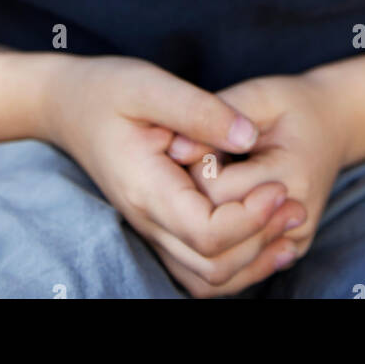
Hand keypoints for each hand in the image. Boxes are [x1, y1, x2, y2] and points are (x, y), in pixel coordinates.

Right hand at [40, 55, 306, 294]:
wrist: (67, 104)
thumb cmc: (107, 88)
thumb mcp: (151, 85)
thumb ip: (200, 111)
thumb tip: (248, 136)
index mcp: (145, 188)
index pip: (205, 233)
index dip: (249, 218)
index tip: (278, 186)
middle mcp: (147, 219)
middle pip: (212, 266)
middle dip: (261, 240)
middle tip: (297, 203)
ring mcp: (151, 228)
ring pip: (207, 278)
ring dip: (253, 260)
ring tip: (291, 224)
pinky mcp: (158, 225)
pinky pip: (199, 268)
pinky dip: (237, 261)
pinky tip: (267, 236)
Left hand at [164, 71, 349, 295]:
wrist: (333, 126)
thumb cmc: (291, 106)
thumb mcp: (258, 95)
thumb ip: (218, 118)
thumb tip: (174, 150)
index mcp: (293, 176)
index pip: (217, 191)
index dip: (197, 163)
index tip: (205, 139)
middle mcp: (297, 220)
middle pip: (215, 227)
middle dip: (197, 194)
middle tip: (210, 160)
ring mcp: (293, 243)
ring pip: (220, 259)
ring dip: (202, 222)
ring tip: (217, 182)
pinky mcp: (286, 253)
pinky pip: (231, 269)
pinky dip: (212, 243)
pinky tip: (215, 207)